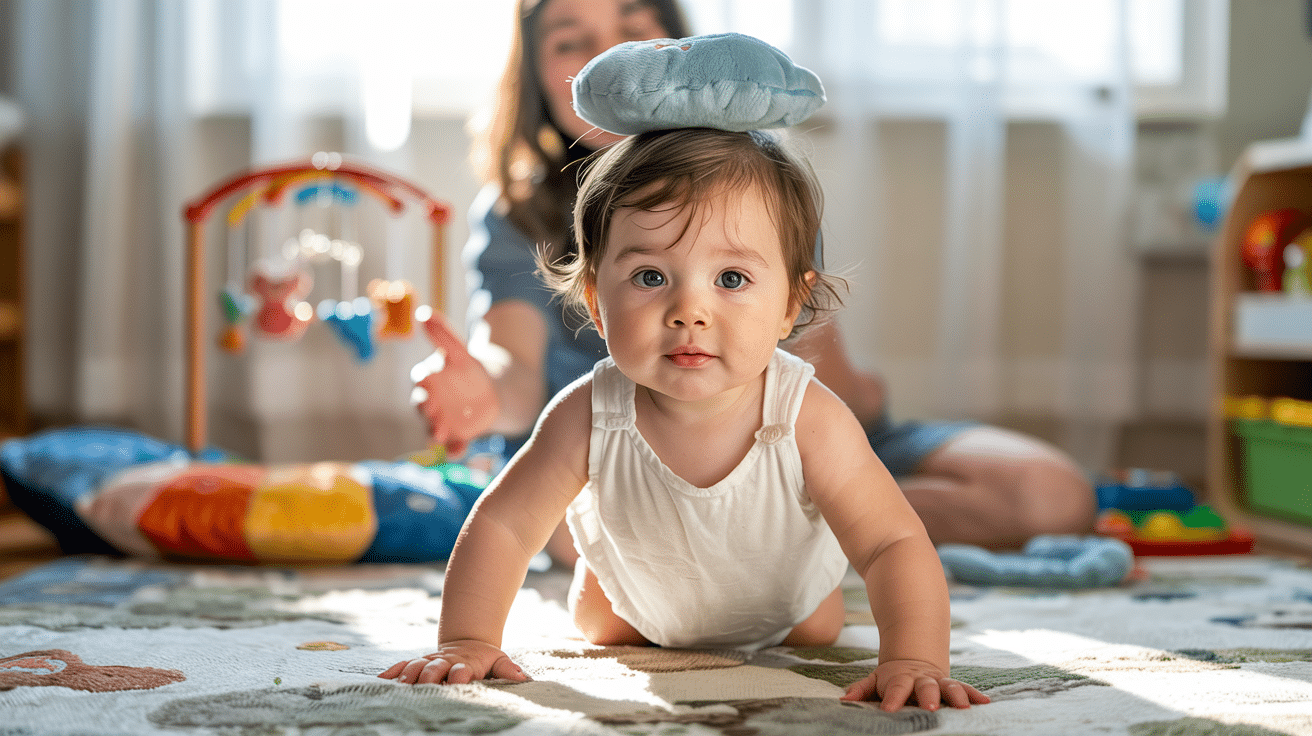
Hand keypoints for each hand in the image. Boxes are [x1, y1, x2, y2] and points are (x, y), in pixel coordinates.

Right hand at [377, 640, 529, 684]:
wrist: (468, 643)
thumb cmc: (485, 659)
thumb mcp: (498, 661)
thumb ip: (508, 669)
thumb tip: (522, 677)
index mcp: (466, 663)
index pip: (462, 669)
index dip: (460, 674)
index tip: (458, 680)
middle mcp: (445, 661)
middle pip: (435, 668)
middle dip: (429, 676)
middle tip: (423, 686)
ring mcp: (430, 661)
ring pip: (416, 666)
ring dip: (408, 675)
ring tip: (400, 686)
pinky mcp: (419, 662)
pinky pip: (402, 666)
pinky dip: (392, 672)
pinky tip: (380, 681)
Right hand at [411, 313, 499, 456]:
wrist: (492, 393)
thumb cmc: (470, 370)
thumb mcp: (460, 352)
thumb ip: (443, 334)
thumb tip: (424, 312)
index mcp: (429, 382)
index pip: (420, 385)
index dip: (422, 388)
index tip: (427, 390)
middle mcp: (431, 405)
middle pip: (423, 410)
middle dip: (426, 414)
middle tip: (432, 416)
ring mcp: (442, 422)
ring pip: (434, 430)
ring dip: (435, 434)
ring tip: (441, 436)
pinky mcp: (457, 436)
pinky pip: (452, 445)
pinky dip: (453, 449)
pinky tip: (458, 451)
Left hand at [840, 659, 988, 710]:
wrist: (914, 661)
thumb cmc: (892, 679)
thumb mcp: (876, 680)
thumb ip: (862, 689)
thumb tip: (845, 700)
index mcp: (901, 679)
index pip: (896, 689)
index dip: (893, 699)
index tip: (889, 710)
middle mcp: (922, 680)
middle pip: (925, 687)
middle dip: (928, 697)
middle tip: (929, 708)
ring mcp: (939, 682)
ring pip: (949, 687)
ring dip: (956, 696)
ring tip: (963, 707)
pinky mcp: (952, 686)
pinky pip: (965, 689)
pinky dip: (974, 695)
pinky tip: (985, 703)